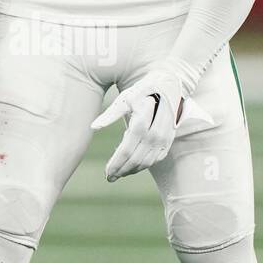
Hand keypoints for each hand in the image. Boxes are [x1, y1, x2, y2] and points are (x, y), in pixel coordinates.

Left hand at [91, 67, 184, 181]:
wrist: (167, 85)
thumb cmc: (142, 91)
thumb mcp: (125, 98)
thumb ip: (110, 114)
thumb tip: (93, 126)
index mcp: (142, 122)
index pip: (126, 150)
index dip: (116, 163)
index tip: (106, 172)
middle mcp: (156, 132)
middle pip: (136, 159)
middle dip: (122, 170)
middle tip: (109, 177)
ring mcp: (164, 138)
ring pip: (147, 162)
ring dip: (132, 170)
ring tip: (119, 174)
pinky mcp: (169, 140)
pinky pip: (156, 159)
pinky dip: (144, 165)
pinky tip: (133, 167)